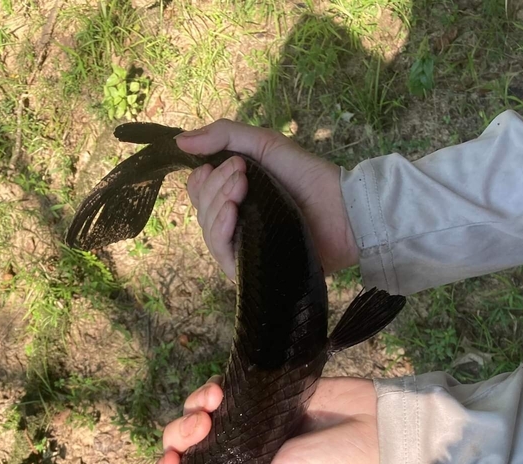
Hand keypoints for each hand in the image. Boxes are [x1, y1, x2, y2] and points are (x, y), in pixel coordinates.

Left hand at [152, 377, 378, 463]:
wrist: (377, 425)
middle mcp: (236, 461)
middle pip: (184, 449)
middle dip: (179, 437)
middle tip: (198, 429)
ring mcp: (246, 428)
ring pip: (197, 418)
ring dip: (192, 409)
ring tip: (211, 404)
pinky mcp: (258, 398)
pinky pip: (220, 393)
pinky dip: (211, 391)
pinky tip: (220, 390)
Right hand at [177, 119, 359, 280]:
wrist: (342, 209)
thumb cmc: (307, 175)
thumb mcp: (264, 144)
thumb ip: (224, 136)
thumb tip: (179, 140)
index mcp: (234, 196)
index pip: (198, 193)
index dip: (204, 178)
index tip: (232, 164)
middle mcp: (234, 223)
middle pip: (201, 210)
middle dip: (216, 187)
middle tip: (243, 174)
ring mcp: (242, 247)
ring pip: (208, 231)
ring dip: (218, 205)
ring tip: (242, 189)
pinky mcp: (251, 269)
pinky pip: (222, 255)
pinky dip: (221, 231)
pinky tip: (233, 214)